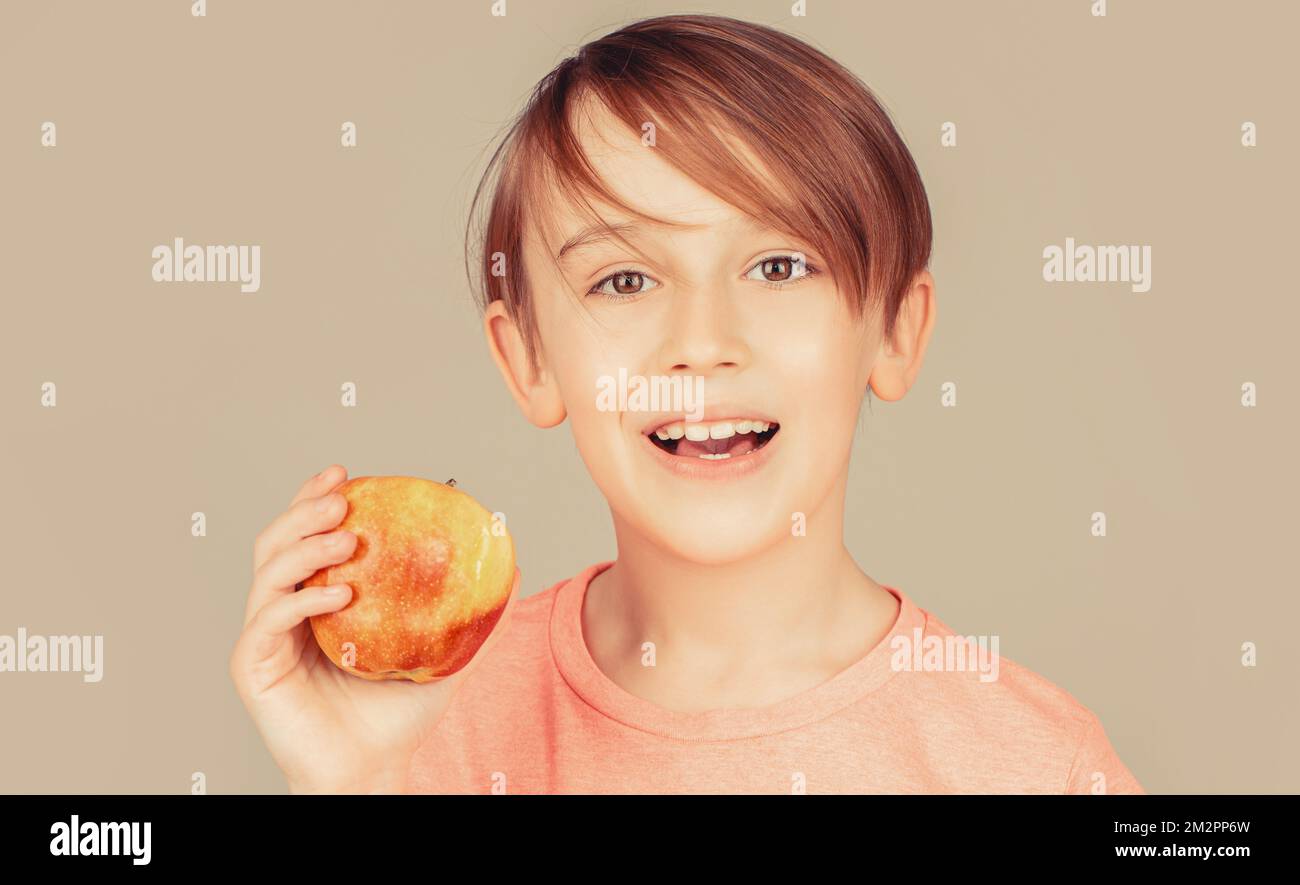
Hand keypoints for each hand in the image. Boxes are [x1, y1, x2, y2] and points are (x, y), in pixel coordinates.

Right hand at [228, 464, 519, 792]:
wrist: (372, 769)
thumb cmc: (395, 716)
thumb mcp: (444, 655)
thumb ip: (473, 615)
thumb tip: (512, 569)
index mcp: (315, 599)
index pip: (306, 536)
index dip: (316, 499)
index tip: (345, 472)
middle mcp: (282, 611)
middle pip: (276, 542)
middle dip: (304, 510)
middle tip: (341, 497)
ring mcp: (264, 637)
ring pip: (267, 572)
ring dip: (304, 547)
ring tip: (347, 540)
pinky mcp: (253, 667)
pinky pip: (270, 621)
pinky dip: (301, 601)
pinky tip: (337, 596)